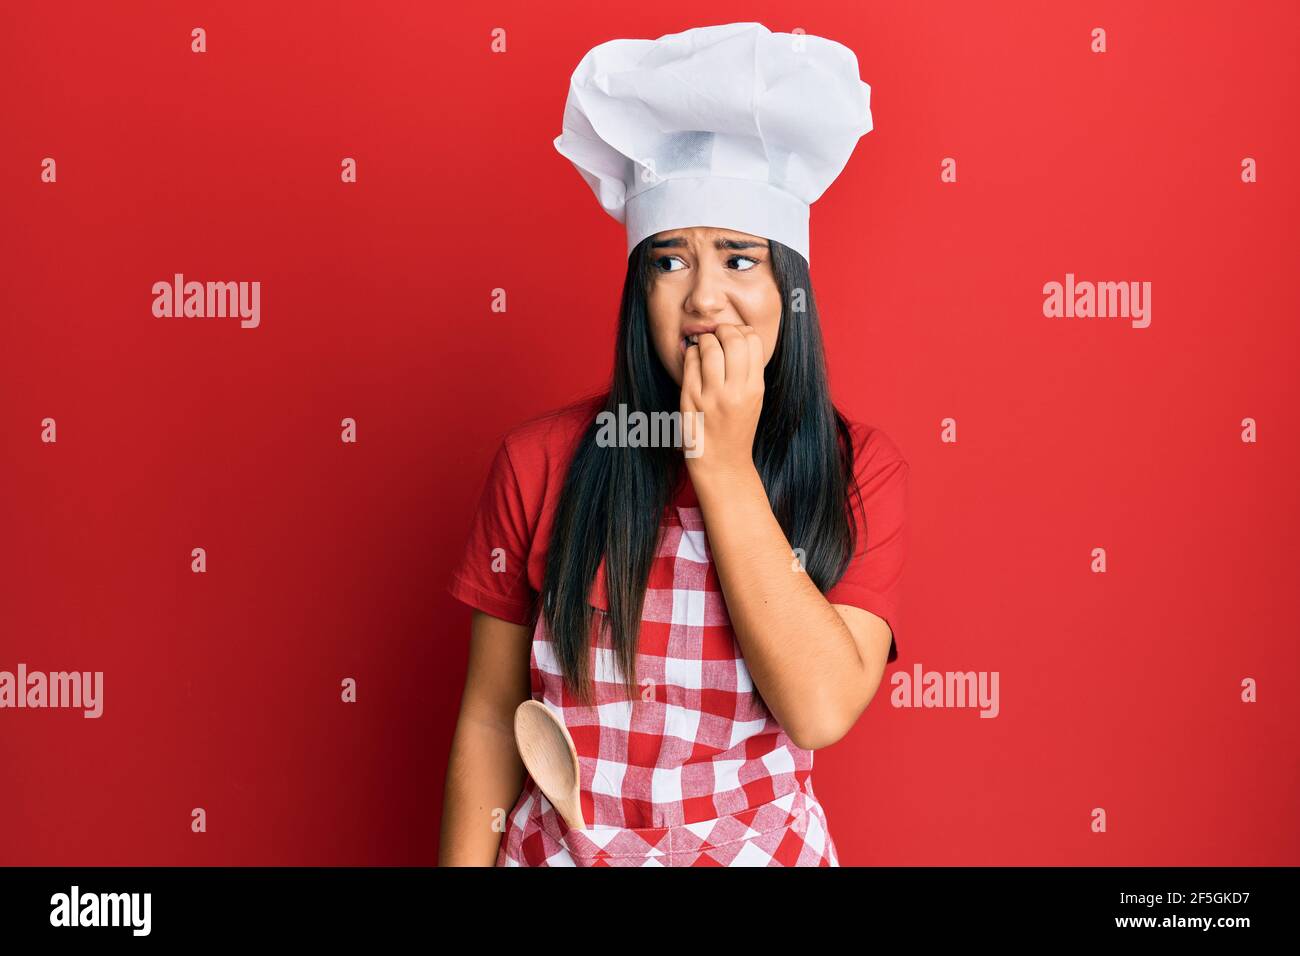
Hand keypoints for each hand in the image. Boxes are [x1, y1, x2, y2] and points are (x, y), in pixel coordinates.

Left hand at [680, 324, 763, 478]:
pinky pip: (690, 363)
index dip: (743, 331)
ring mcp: (711, 396)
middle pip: (732, 340)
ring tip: (704, 344)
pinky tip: (693, 358)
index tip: (735, 335)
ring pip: (709, 348)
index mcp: (755, 389)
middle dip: (723, 329)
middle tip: (718, 334)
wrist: (722, 462)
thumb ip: (749, 370)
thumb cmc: (737, 428)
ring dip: (705, 339)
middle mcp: (735, 392)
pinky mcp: (690, 399)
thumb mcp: (754, 400)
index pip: (753, 342)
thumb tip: (739, 334)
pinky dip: (691, 354)